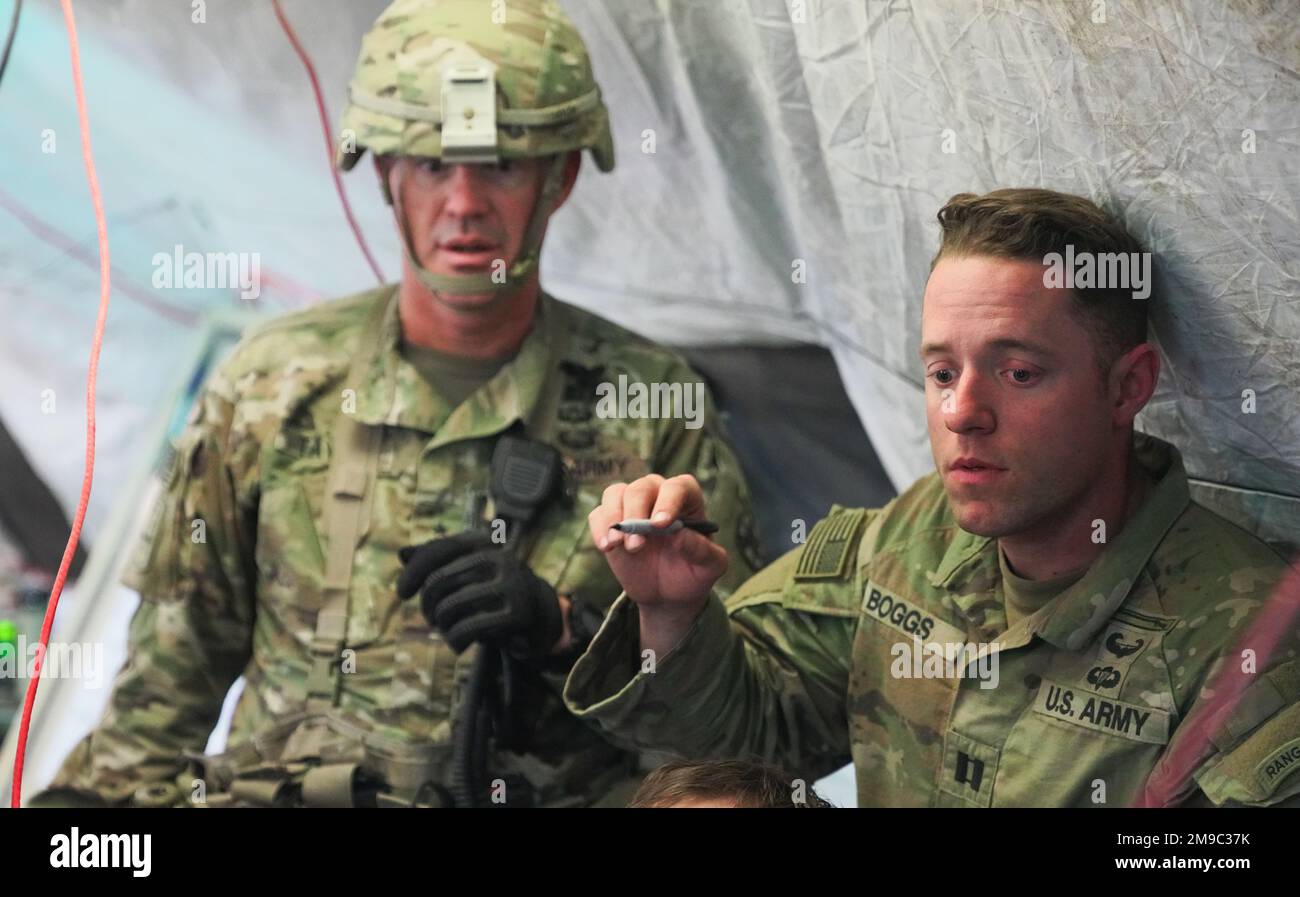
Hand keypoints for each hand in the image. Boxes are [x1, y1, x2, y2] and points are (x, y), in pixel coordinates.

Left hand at [396, 531, 563, 660]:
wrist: (538, 616)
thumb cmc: (491, 593)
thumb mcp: (467, 574)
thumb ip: (437, 563)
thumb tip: (402, 554)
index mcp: (484, 544)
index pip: (439, 550)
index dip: (415, 570)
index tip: (401, 592)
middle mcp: (498, 558)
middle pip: (438, 581)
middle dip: (427, 605)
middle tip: (433, 619)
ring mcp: (510, 585)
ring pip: (449, 606)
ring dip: (441, 626)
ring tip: (448, 631)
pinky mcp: (516, 614)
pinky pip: (467, 627)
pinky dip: (455, 640)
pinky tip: (458, 644)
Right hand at [587, 474, 728, 653]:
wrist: (668, 593)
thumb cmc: (693, 573)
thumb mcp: (710, 567)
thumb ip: (702, 550)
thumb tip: (679, 534)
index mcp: (687, 498)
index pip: (677, 487)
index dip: (668, 502)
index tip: (661, 524)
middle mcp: (658, 494)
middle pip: (641, 488)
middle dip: (636, 514)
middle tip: (636, 545)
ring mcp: (632, 505)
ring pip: (616, 494)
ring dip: (614, 519)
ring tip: (616, 545)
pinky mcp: (611, 521)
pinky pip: (599, 514)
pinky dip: (600, 529)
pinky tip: (606, 547)